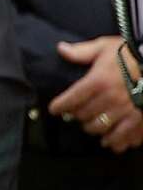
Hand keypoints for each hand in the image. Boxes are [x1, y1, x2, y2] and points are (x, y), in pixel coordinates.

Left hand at [49, 36, 142, 151]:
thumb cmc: (129, 53)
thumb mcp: (103, 47)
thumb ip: (81, 51)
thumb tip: (61, 49)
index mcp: (98, 82)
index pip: (71, 99)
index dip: (59, 106)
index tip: (54, 109)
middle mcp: (110, 99)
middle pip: (84, 116)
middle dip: (77, 116)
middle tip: (76, 114)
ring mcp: (126, 112)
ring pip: (101, 129)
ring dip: (93, 129)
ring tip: (92, 126)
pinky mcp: (140, 121)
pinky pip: (125, 138)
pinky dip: (116, 142)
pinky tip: (112, 141)